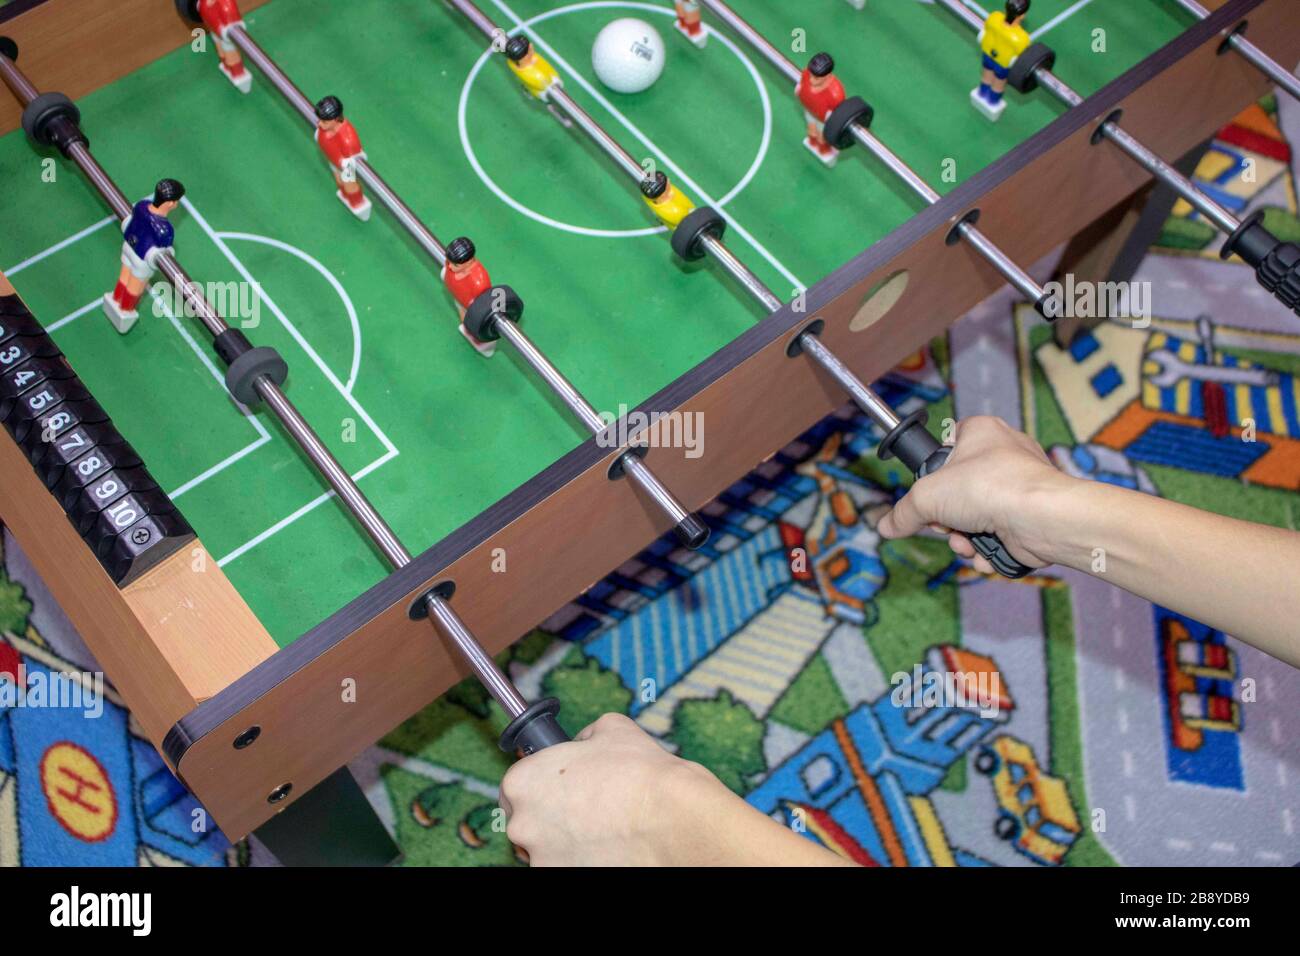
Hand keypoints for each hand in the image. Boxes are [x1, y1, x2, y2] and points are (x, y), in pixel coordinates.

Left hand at [498, 713, 720, 865]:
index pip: (516, 786)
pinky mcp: (562, 882)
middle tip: (587, 812)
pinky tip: (610, 851)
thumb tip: (583, 743)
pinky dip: (583, 863)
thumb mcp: (611, 730)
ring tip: (605, 834)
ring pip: (547, 852)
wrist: (673, 822)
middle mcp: (523, 825)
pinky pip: (566, 869)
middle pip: (528, 823)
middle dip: (552, 819)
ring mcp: (541, 861)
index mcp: (524, 782)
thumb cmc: (642, 775)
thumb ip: (585, 736)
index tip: (560, 791)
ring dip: (567, 845)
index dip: (541, 787)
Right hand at [877, 415, 1071, 571]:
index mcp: (980, 432)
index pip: (946, 448)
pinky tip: (987, 553)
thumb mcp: (926, 496)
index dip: (932, 476)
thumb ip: (903, 513)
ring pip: (976, 517)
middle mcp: (1003, 455)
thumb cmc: (989, 487)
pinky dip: (988, 550)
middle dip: (947, 519)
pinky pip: (998, 535)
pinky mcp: (1029, 516)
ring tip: (968, 543)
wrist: (1041, 518)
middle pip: (958, 492)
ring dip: (964, 538)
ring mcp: (1019, 487)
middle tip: (946, 524)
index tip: (928, 495)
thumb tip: (887, 526)